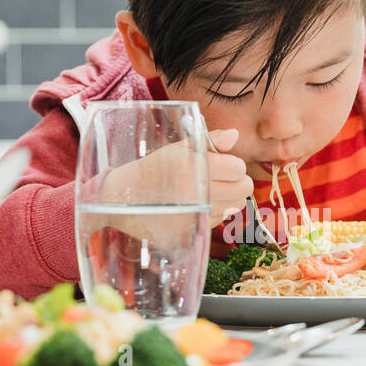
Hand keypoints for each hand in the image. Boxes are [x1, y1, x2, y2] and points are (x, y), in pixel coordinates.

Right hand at [96, 127, 252, 233]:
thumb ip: (209, 141)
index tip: (221, 164)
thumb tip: (235, 134)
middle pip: (243, 189)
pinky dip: (215, 212)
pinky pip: (220, 220)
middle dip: (236, 182)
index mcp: (193, 166)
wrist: (121, 198)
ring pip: (235, 206)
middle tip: (221, 178)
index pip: (238, 168)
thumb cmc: (152, 169)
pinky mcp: (193, 231)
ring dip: (228, 198)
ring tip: (207, 192)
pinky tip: (198, 205)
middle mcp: (196, 192)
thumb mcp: (177, 148)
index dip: (233, 165)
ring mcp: (195, 214)